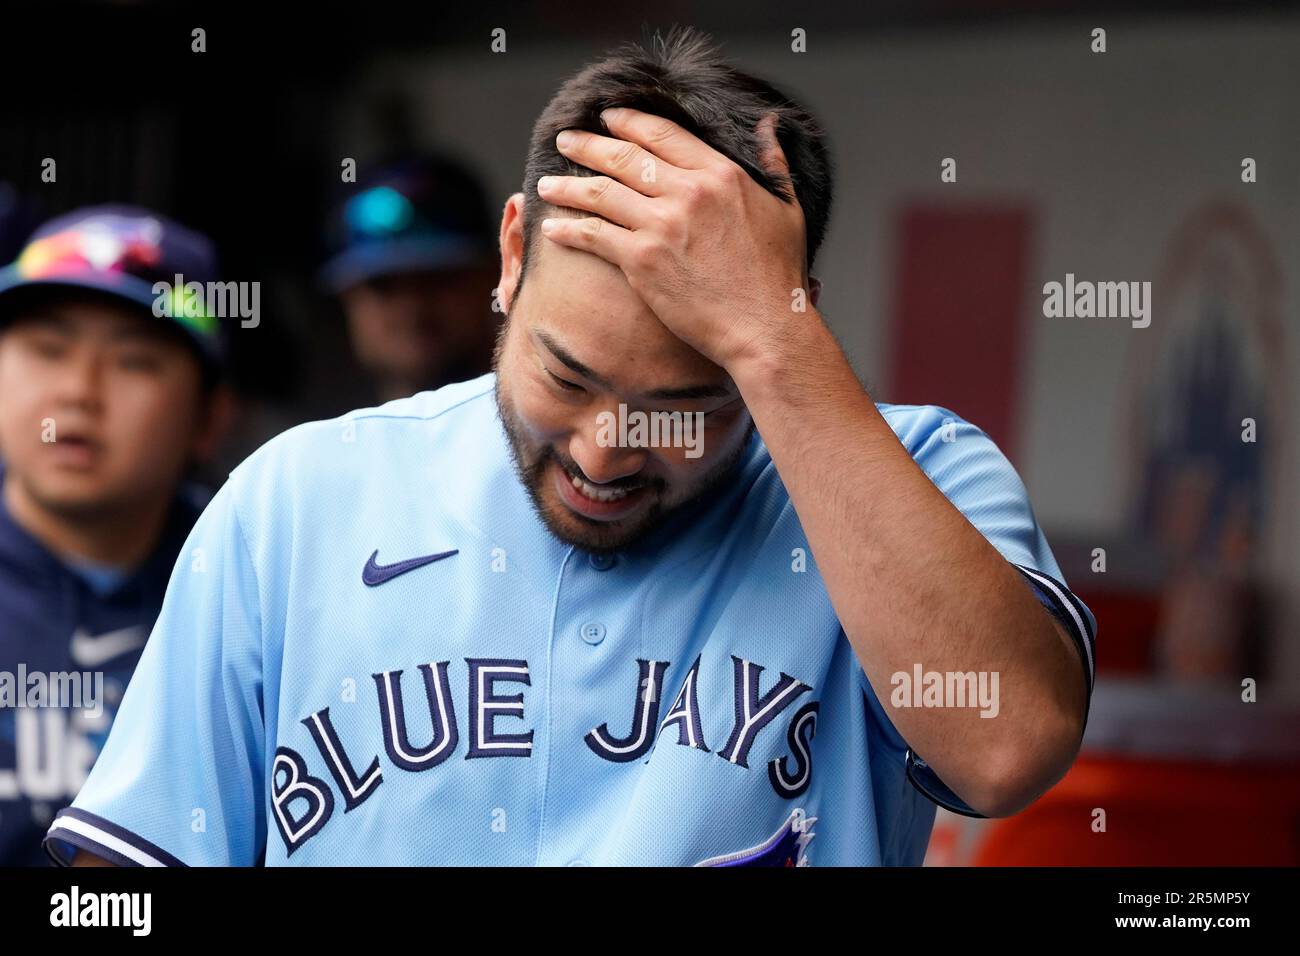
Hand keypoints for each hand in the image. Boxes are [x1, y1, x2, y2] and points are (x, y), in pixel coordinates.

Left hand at [536, 107, 809, 371]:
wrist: (765, 327)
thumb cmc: (779, 276)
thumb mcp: (787, 207)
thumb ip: (774, 162)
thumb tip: (770, 124)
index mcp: (721, 174)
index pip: (663, 134)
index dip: (629, 122)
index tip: (609, 118)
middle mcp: (688, 192)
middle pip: (624, 156)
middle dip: (589, 145)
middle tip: (567, 140)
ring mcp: (662, 226)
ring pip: (601, 192)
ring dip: (568, 185)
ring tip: (549, 183)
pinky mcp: (643, 260)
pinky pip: (594, 235)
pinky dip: (569, 229)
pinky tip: (553, 229)